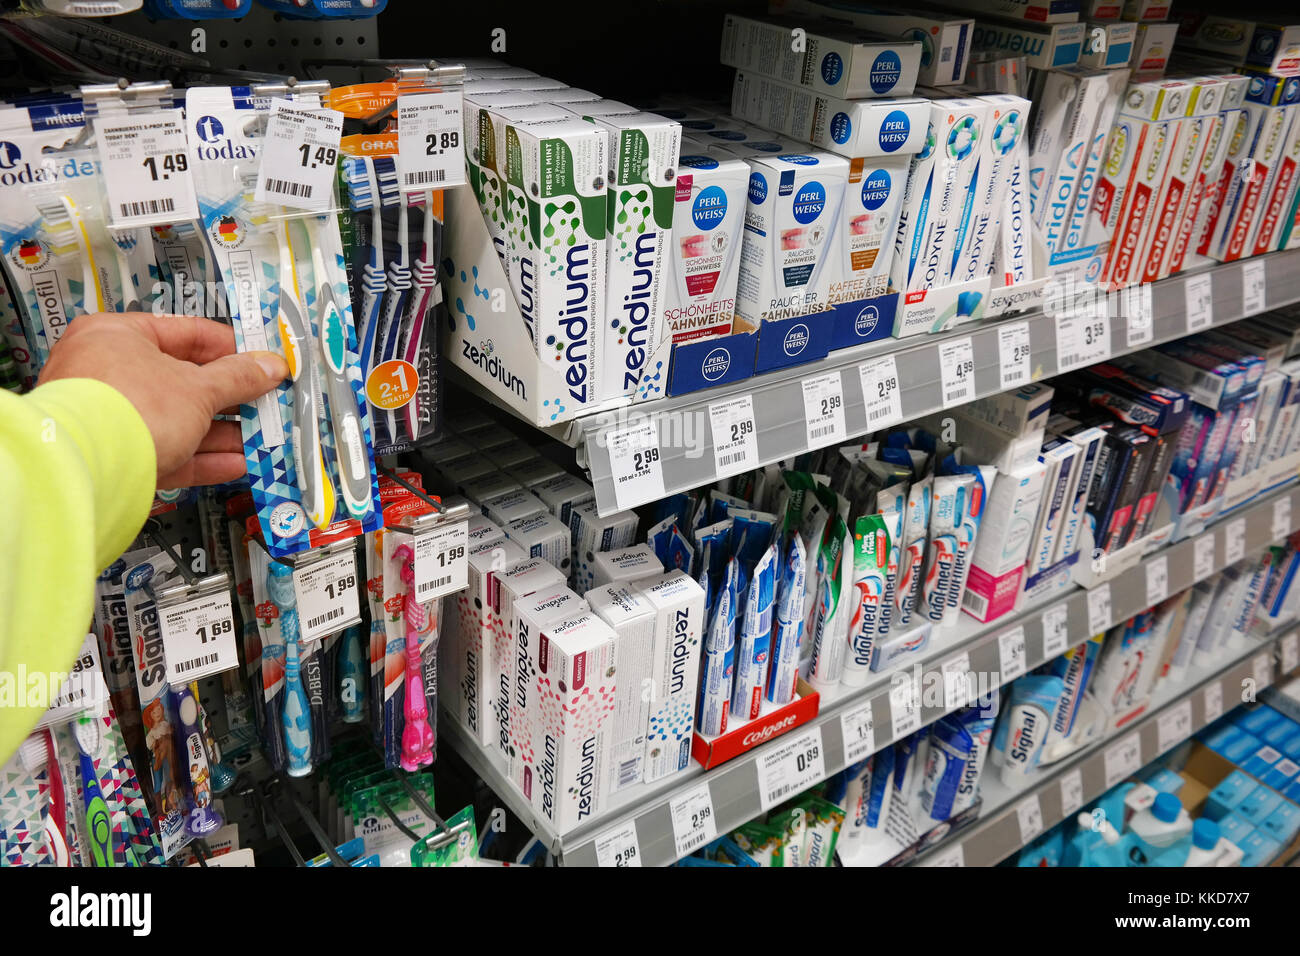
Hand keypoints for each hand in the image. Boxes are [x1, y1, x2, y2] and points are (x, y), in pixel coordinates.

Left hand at [38, 312, 287, 486]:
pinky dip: (201, 458)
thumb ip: (238, 378)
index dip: (230, 348)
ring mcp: (109, 417)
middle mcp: (106, 372)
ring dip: (220, 433)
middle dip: (228, 398)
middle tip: (261, 402)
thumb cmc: (125, 409)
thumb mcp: (198, 387)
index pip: (186, 333)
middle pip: (182, 382)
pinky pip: (166, 451)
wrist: (87, 470)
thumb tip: (267, 367)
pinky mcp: (117, 456)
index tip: (259, 363)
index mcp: (117, 336)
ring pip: (176, 421)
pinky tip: (233, 463)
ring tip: (255, 438)